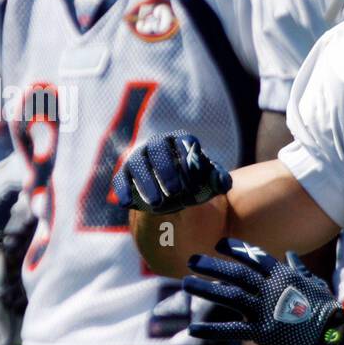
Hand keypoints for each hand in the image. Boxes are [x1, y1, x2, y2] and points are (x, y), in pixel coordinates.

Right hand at [112, 133, 231, 213]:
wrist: (175, 197)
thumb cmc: (195, 184)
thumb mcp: (210, 183)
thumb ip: (219, 181)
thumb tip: (222, 182)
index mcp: (180, 141)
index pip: (183, 140)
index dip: (188, 156)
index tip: (194, 177)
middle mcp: (157, 145)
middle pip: (157, 149)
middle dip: (165, 170)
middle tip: (176, 191)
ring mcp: (139, 158)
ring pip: (137, 164)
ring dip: (146, 183)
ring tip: (157, 203)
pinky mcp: (125, 175)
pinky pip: (121, 179)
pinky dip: (123, 190)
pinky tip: (127, 203)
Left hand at [182, 239, 343, 344]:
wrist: (332, 336)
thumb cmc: (325, 309)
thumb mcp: (314, 284)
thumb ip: (299, 269)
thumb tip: (289, 254)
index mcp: (283, 276)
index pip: (256, 258)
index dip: (237, 249)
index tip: (220, 244)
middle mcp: (271, 289)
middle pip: (237, 273)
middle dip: (213, 265)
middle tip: (191, 260)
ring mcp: (265, 310)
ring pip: (230, 295)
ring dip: (206, 289)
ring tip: (185, 283)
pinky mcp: (262, 332)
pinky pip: (232, 329)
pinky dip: (211, 330)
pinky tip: (192, 329)